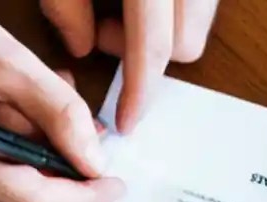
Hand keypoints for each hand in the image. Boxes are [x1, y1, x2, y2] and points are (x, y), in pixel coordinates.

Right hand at [0, 0, 125, 201]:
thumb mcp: (7, 60)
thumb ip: (59, 111)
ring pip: (9, 195)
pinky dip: (15, 159)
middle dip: (63, 172)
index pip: (33, 200)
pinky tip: (17, 116)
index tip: (116, 184)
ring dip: (39, 162)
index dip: (83, 197)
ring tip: (41, 107)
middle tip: (87, 127)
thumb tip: (96, 160)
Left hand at [41, 0, 219, 131]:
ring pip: (197, 29)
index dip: (138, 92)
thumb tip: (82, 48)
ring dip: (161, 36)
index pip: (153, 48)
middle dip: (146, 57)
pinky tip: (138, 2)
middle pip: (185, 47)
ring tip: (120, 13)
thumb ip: (66, 7)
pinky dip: (173, 17)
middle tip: (103, 34)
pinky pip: (200, 7)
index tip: (125, 123)